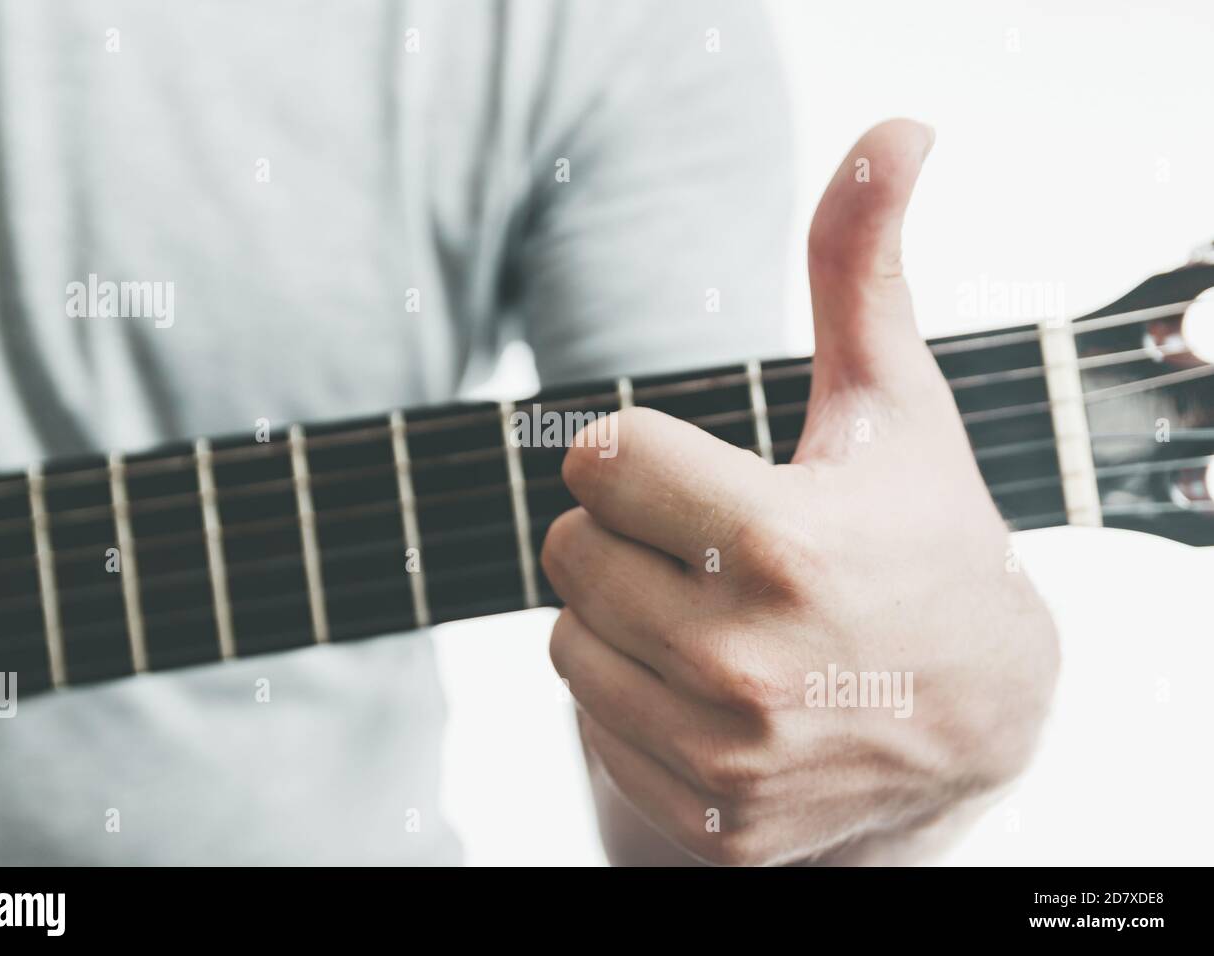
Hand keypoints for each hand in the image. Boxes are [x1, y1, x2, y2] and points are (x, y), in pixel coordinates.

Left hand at [542, 119, 1058, 865]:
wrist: (976, 714)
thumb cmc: (921, 537)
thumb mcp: (894, 404)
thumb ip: (862, 271)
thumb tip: (894, 129)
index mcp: (782, 543)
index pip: (601, 460)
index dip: (642, 454)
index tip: (692, 471)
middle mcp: (747, 662)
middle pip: (567, 550)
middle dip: (622, 532)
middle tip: (706, 544)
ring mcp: (727, 757)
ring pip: (568, 641)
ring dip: (618, 612)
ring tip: (710, 611)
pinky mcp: (715, 823)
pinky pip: (592, 726)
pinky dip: (633, 695)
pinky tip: (713, 687)